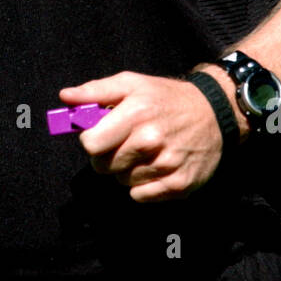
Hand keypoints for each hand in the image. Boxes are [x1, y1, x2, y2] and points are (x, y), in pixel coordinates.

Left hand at [58, 70, 237, 202]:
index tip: (101, 134)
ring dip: (127, 170)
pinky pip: (140, 196)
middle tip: (124, 143)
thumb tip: (65, 97)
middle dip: (108, 156)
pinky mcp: (179, 184)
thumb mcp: (131, 84)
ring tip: (144, 152)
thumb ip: (95, 91)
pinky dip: (143, 186)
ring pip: (122, 181)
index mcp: (137, 112)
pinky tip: (155, 167)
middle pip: (104, 167)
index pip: (91, 144)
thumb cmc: (165, 97)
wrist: (214, 112)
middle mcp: (152, 140)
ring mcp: (167, 164)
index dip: (91, 140)